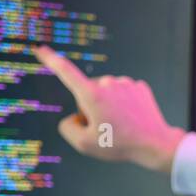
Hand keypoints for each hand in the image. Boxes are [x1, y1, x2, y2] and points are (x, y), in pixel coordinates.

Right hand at [34, 45, 185, 171]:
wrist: (155, 144)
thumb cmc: (120, 145)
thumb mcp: (84, 145)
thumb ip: (68, 128)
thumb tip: (73, 118)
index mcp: (92, 95)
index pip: (66, 72)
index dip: (51, 60)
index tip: (41, 49)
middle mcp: (107, 83)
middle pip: (87, 94)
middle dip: (91, 109)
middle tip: (106, 129)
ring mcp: (125, 83)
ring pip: (106, 94)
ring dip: (108, 108)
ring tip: (121, 126)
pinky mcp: (138, 86)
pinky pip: (122, 95)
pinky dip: (123, 106)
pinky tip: (131, 119)